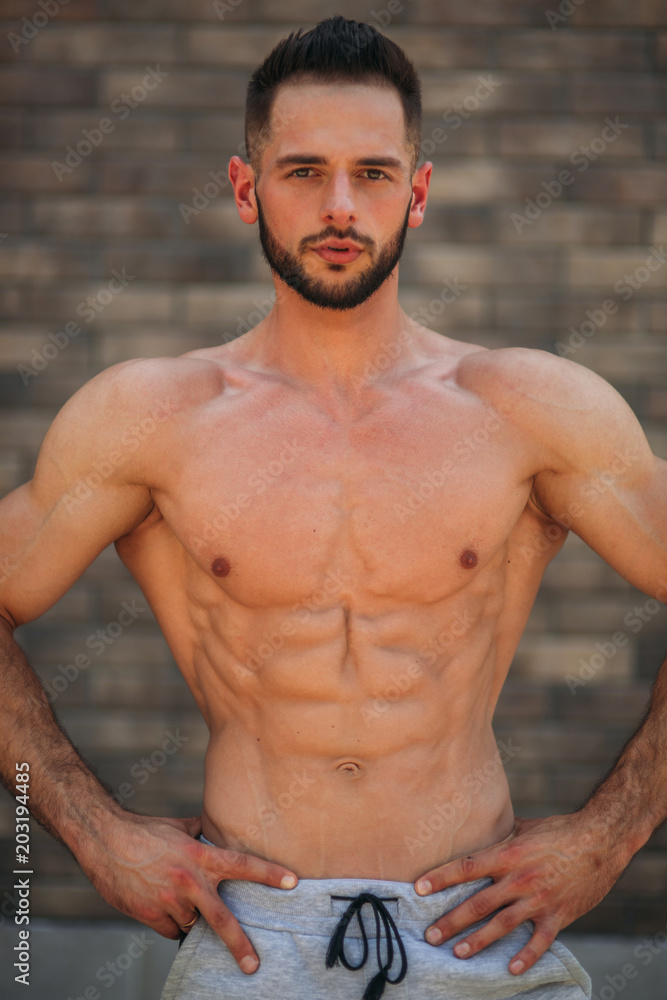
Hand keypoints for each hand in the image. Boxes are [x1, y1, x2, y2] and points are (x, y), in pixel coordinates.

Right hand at [78, 811, 297, 974]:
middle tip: (254, 965)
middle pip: (222, 919)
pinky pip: (170, 930)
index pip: (242, 864)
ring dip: (190, 917)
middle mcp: (189, 880)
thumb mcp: (181, 828)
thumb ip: (203, 835)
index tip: (293, 882)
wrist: (105, 841)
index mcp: (201, 855)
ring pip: (192, 924)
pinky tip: (158, 903)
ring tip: (173, 893)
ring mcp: (170, 900)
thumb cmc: (145, 831)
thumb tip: (219, 831)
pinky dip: (169, 922)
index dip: (269, 873)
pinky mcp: (151, 914)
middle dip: (240, 945)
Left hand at [414, 812, 626, 974]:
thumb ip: (502, 833)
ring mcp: (539, 898)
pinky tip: (511, 969)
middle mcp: (520, 878)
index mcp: (509, 854)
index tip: (418, 888)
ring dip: (477, 941)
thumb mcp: (526, 827)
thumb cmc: (561, 829)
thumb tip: (480, 827)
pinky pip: (540, 941)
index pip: (467, 867)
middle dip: (452, 920)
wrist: (602, 839)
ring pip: (502, 925)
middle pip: (478, 902)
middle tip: (430, 935)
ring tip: (457, 952)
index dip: (441, 877)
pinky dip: (527, 957)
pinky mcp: (559, 914)